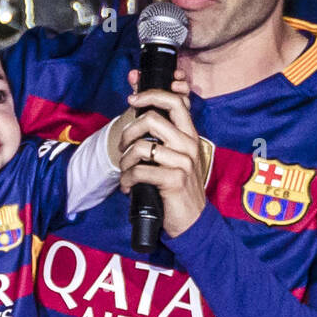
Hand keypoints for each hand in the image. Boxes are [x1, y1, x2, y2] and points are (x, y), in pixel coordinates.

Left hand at [117, 69, 203, 237]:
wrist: (193, 221)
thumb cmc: (178, 189)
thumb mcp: (176, 159)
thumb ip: (162, 139)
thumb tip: (139, 116)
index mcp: (190, 135)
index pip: (174, 101)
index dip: (150, 94)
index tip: (132, 99)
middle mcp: (189, 145)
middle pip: (152, 119)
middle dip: (129, 131)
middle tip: (123, 147)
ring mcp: (184, 162)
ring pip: (142, 146)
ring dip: (125, 161)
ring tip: (125, 172)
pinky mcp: (175, 180)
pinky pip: (140, 171)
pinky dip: (127, 179)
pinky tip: (128, 187)